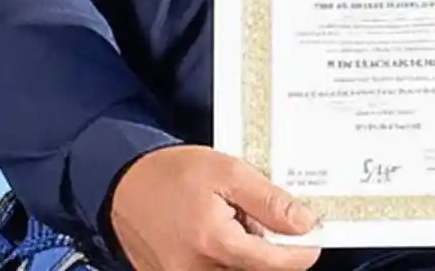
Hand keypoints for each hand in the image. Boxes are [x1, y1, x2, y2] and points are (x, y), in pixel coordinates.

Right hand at [109, 145, 320, 270]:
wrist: (122, 184)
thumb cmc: (171, 174)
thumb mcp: (228, 172)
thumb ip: (269, 201)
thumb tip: (304, 223)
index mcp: (214, 243)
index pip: (275, 264)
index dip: (301, 252)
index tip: (312, 238)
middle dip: (270, 250)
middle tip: (260, 219)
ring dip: (247, 255)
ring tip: (235, 223)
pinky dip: (226, 259)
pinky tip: (219, 234)